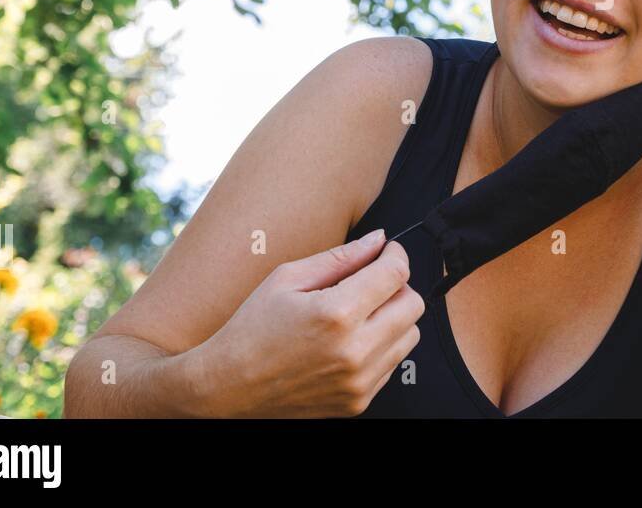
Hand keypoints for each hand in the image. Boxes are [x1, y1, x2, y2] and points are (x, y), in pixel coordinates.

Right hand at [193, 231, 423, 417]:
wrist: (228, 388)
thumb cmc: (252, 328)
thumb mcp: (288, 279)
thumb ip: (341, 257)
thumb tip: (379, 239)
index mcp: (336, 314)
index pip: (396, 274)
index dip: (396, 255)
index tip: (387, 251)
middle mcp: (355, 351)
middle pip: (413, 305)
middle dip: (398, 285)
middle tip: (373, 280)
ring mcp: (359, 382)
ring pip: (410, 335)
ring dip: (394, 317)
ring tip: (360, 313)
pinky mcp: (359, 402)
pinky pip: (393, 364)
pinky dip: (382, 346)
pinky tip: (351, 340)